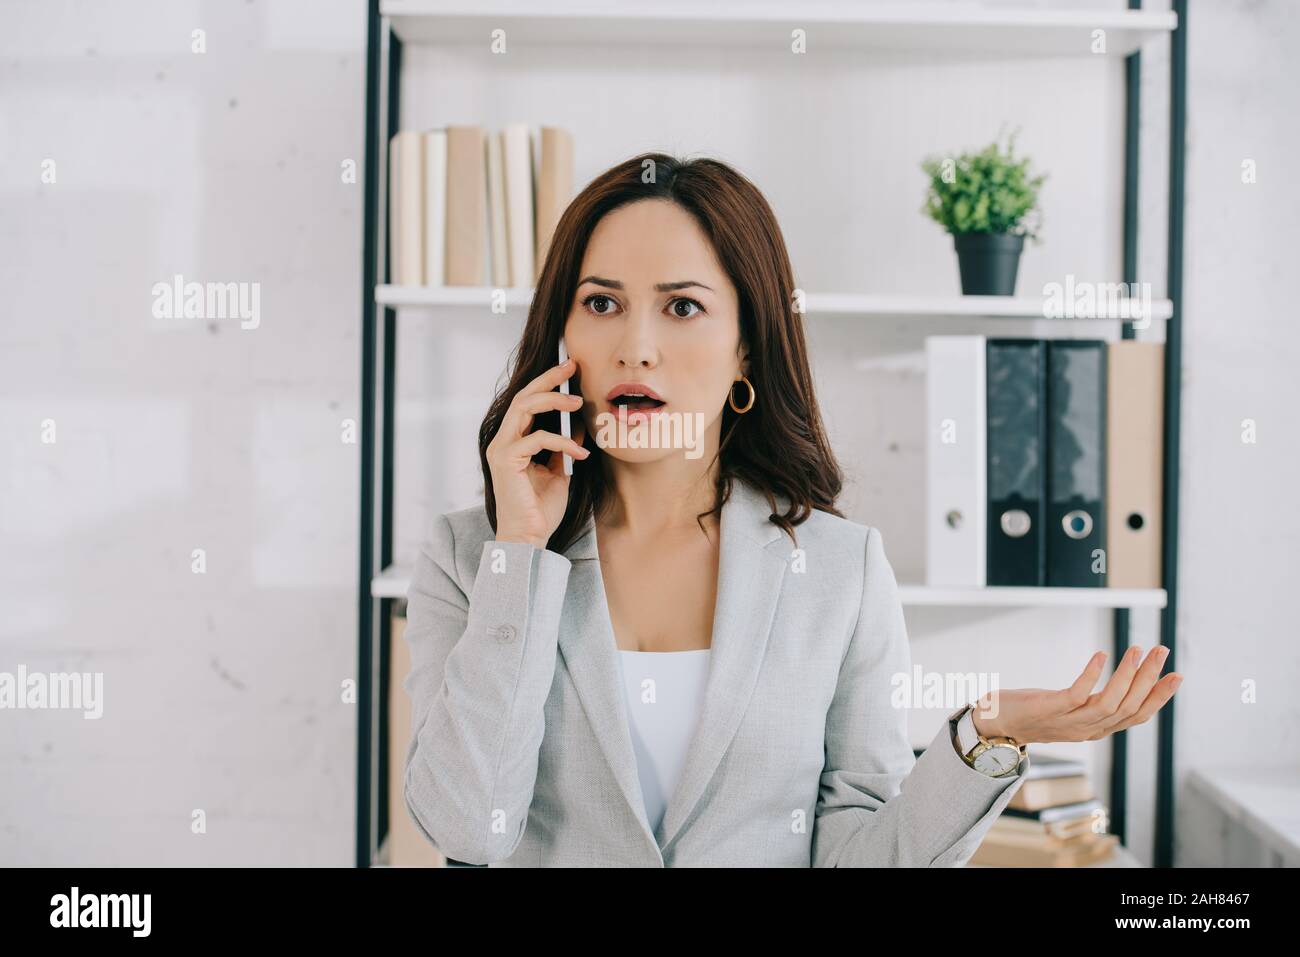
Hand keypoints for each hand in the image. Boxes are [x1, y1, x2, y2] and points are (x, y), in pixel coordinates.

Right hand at [485, 355, 589, 548]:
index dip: (547, 383)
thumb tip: (581, 424)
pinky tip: (579, 454)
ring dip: (554, 400)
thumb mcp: (559, 471)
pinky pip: (537, 439)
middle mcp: (503, 441)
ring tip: (578, 402)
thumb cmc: (540, 509)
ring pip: (525, 408)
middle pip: (524, 397)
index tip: (570, 369)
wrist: (529, 538)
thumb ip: (565, 447)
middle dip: (549, 379)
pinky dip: (562, 442)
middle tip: (573, 367)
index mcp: (513, 441)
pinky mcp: (506, 461)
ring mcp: (501, 449)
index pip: (528, 402)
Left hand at [969, 647, 1182, 744]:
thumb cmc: (1037, 713)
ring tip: (1138, 649)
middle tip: (1162, 651)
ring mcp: (1070, 721)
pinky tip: (1102, 655)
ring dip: (1127, 675)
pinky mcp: (1050, 710)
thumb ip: (1097, 703)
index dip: (1159, 697)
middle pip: (1129, 706)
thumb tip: (1124, 685)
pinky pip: (1077, 694)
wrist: (997, 724)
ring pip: (1109, 702)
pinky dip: (1092, 675)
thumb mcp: (1074, 711)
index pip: (1137, 715)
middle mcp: (1088, 728)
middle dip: (1150, 678)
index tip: (1177, 674)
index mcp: (1098, 728)